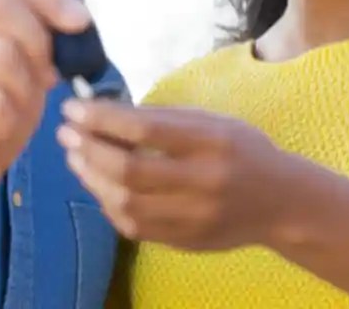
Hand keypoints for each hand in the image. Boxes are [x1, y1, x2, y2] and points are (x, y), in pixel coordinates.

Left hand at [56, 100, 292, 250]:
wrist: (281, 202)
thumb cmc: (243, 150)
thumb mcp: (214, 122)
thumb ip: (165, 119)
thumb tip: (107, 112)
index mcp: (212, 142)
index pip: (145, 128)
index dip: (101, 118)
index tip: (74, 107)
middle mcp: (203, 181)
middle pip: (129, 170)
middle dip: (89, 149)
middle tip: (66, 133)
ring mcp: (193, 216)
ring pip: (125, 203)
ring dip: (91, 178)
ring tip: (76, 157)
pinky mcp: (185, 240)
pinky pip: (133, 226)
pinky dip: (108, 204)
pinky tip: (99, 185)